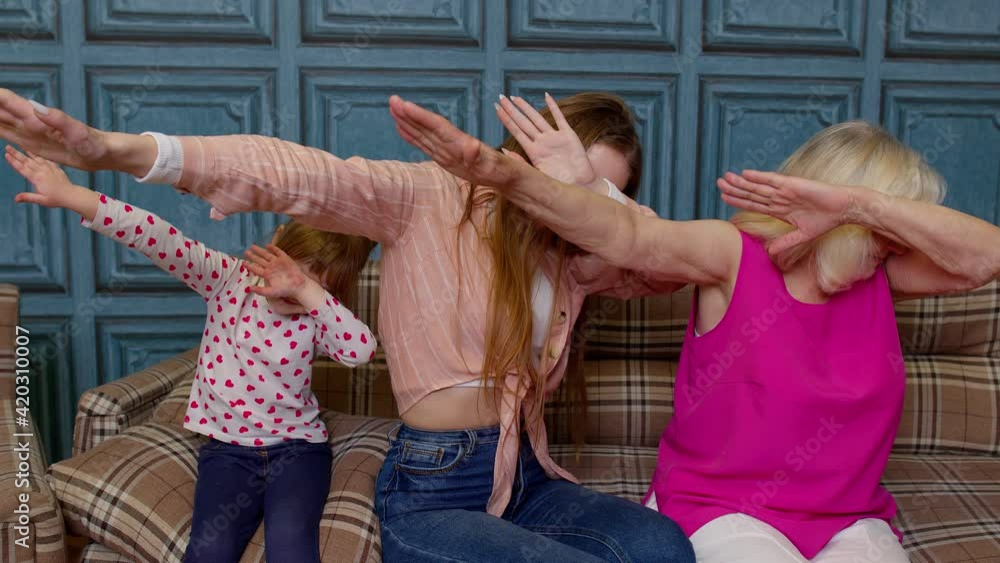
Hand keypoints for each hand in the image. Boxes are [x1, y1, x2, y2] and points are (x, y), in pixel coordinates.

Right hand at [0, 89, 112, 170]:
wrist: (104, 153)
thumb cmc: (94, 143)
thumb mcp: (78, 133)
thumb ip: (59, 120)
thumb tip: (35, 107)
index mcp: (38, 117)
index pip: (6, 100)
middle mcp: (30, 121)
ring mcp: (31, 131)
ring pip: (0, 120)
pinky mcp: (33, 142)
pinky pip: (8, 133)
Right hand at [6, 145, 79, 207]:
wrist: (71, 194)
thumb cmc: (55, 199)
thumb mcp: (41, 200)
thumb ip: (28, 197)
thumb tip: (15, 199)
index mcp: (37, 178)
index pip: (22, 168)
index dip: (13, 161)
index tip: (6, 155)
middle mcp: (42, 171)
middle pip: (26, 161)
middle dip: (16, 153)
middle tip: (8, 146)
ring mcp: (49, 168)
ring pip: (35, 158)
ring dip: (26, 152)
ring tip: (19, 146)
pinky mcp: (55, 167)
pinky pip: (45, 159)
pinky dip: (38, 155)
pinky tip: (34, 153)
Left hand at [244, 244, 312, 299]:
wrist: (298, 286)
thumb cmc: (285, 290)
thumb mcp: (271, 292)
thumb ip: (260, 291)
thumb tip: (249, 288)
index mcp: (267, 275)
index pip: (255, 269)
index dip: (249, 265)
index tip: (243, 262)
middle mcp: (271, 267)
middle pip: (259, 260)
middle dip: (252, 256)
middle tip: (246, 252)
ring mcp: (278, 262)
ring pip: (267, 255)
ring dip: (260, 251)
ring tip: (252, 246)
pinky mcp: (285, 259)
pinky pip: (278, 252)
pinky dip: (273, 248)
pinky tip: (268, 245)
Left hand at [389, 95, 536, 191]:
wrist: (507, 184)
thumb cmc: (502, 171)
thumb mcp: (494, 164)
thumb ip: (480, 156)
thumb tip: (471, 146)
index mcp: (458, 150)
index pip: (436, 129)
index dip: (420, 117)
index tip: (405, 105)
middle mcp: (448, 153)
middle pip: (424, 132)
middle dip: (407, 116)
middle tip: (392, 100)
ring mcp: (446, 157)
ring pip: (422, 138)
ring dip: (407, 123)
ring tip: (393, 108)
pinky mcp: (446, 160)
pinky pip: (426, 145)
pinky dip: (414, 135)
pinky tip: (404, 128)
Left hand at [495, 93, 599, 189]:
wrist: (580, 185)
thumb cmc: (559, 184)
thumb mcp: (537, 175)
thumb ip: (520, 162)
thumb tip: (501, 150)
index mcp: (533, 151)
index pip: (516, 131)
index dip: (506, 119)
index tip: (496, 108)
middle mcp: (541, 142)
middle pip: (523, 122)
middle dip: (512, 110)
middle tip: (500, 98)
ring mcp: (554, 137)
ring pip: (537, 118)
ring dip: (526, 108)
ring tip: (515, 97)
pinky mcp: (568, 135)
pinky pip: (559, 118)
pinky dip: (553, 107)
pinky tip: (546, 97)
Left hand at [717, 169, 855, 254]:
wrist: (843, 209)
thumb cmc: (825, 220)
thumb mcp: (802, 235)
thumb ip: (785, 242)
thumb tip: (770, 253)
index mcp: (779, 209)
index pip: (754, 204)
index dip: (738, 201)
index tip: (723, 197)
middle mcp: (779, 198)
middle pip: (751, 194)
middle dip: (734, 189)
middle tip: (718, 183)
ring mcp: (784, 190)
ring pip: (758, 186)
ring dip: (741, 182)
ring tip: (726, 178)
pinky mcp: (793, 185)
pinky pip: (772, 180)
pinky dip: (759, 177)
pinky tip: (745, 174)